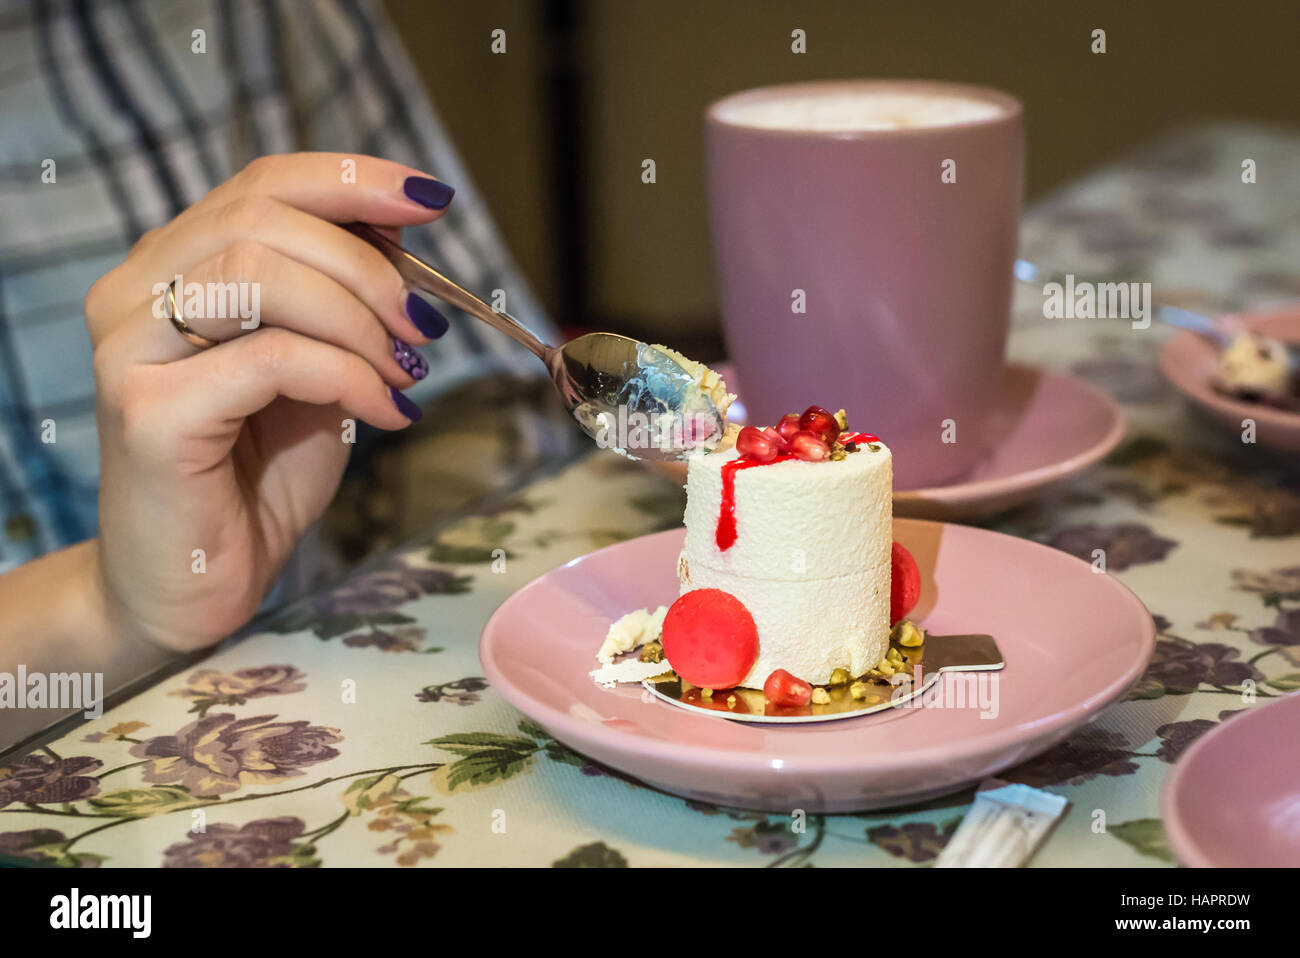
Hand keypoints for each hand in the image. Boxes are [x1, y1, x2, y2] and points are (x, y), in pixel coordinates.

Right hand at [83, 153, 454, 649]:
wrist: (196, 583)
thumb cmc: (254, 475)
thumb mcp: (316, 369)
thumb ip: (338, 301)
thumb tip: (397, 231)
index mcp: (173, 267)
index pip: (261, 184)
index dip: (351, 180)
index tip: (431, 198)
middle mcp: (136, 293)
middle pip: (262, 217)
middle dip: (368, 265)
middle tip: (425, 327)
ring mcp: (132, 349)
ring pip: (258, 273)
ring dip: (358, 319)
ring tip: (405, 370)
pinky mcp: (148, 411)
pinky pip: (272, 358)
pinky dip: (348, 377)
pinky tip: (387, 411)